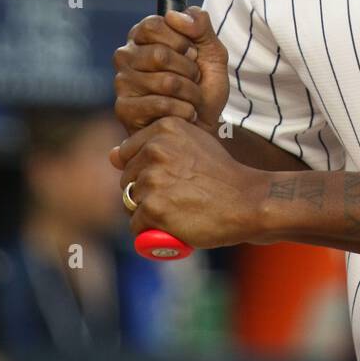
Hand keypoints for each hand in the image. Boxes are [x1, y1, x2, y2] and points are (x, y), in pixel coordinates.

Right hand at [113, 7, 229, 136]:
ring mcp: (122, 83)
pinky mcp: (124, 109)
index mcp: (143, 36)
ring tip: (192, 98)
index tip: (193, 53)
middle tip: (194, 79)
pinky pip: (160, 105)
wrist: (204, 125)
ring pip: (165, 82)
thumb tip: (173, 15)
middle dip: (189, 70)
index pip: (154, 25)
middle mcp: (126, 56)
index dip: (181, 41)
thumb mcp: (212, 51)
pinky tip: (186, 114)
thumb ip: (199, 25)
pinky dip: (184, 110)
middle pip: (159, 55)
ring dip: (190, 92)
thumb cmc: (204, 86)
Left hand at [113, 117, 269, 249]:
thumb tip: (110, 154)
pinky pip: (137, 226)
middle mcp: (154, 148)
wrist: (248, 199)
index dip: (147, 171)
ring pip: (130, 203)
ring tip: (179, 211)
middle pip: (127, 179)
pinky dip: (152, 232)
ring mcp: (152, 178)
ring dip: (149, 213)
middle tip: (178, 198)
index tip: (172, 178)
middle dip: (145, 193)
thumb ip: (154, 146)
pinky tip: (176, 225)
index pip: (129, 154)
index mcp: (164, 128)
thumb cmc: (220, 174)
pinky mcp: (153, 208)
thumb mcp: (191, 146)